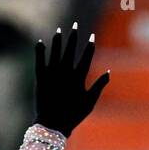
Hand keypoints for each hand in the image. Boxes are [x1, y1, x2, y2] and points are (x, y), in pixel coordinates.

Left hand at [34, 22, 109, 138]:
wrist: (53, 124)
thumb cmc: (73, 115)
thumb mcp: (90, 102)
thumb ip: (99, 86)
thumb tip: (109, 72)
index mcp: (79, 77)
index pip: (86, 57)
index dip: (90, 46)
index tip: (92, 36)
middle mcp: (66, 72)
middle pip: (70, 49)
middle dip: (73, 36)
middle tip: (75, 25)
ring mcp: (52, 73)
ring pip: (55, 52)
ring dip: (57, 40)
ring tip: (59, 31)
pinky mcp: (40, 77)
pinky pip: (40, 60)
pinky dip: (40, 50)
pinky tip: (41, 42)